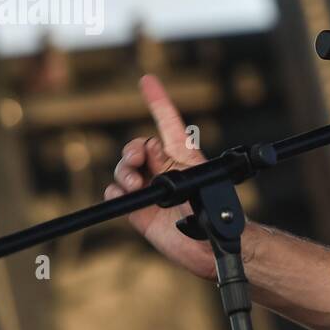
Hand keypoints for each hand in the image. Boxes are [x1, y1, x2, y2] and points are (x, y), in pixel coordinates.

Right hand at [105, 75, 214, 279]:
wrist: (208, 249)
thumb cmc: (213, 216)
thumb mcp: (196, 184)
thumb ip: (174, 168)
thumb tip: (152, 153)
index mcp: (183, 158)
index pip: (168, 123)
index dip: (158, 101)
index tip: (147, 80)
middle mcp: (164, 171)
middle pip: (137, 148)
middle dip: (131, 152)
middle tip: (136, 165)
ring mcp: (151, 190)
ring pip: (124, 169)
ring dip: (122, 172)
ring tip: (133, 185)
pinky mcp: (140, 211)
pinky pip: (117, 194)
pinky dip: (116, 192)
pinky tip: (125, 197)